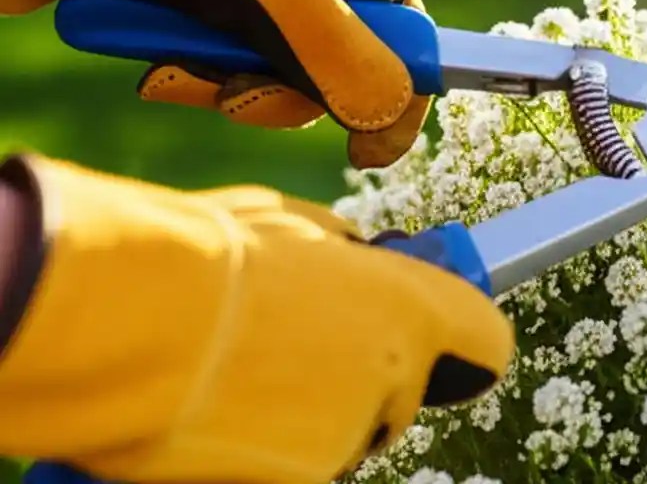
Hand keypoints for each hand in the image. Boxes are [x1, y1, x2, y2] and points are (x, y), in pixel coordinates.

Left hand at [0, 0, 429, 167]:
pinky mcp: (191, 18)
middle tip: (240, 92)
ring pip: (269, 79)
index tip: (372, 149)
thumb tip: (391, 114)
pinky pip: (212, 74)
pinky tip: (154, 61)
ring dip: (224, 88)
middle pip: (333, 69)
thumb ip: (342, 52)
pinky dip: (186, 78)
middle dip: (286, 94)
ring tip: (177, 66)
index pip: (401, 29)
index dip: (396, 89)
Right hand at [0, 154, 513, 482]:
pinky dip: (266, 444)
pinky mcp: (296, 481)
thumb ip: (342, 252)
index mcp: (411, 310)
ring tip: (237, 367)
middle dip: (363, 376)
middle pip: (404, 394)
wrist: (124, 323)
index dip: (463, 341)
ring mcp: (343, 440)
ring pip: (343, 430)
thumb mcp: (290, 224)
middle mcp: (392, 381)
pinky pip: (294, 461)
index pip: (486, 343)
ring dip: (306, 409)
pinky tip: (220, 407)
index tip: (446, 340)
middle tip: (295, 344)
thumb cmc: (206, 256)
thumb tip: (354, 255)